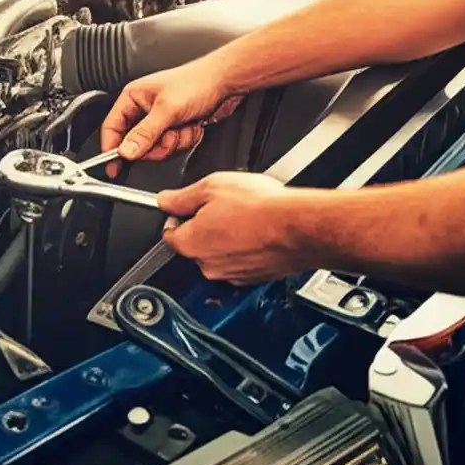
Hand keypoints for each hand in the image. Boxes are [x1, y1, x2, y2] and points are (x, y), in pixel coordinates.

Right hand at [99, 59, 241, 176]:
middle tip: (168, 134)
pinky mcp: (175, 128)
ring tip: (184, 125)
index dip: (111, 149)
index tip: (113, 167)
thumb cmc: (197, 82)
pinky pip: (172, 147)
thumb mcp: (166, 110)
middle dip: (157, 144)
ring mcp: (160, 120)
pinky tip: (192, 126)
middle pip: (136, 144)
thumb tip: (125, 152)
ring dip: (174, 142)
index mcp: (133, 97)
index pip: (112, 128)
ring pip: (156, 149)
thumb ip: (144, 134)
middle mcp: (144, 109)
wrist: (226, 82)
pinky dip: (185, 141)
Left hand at [156, 172, 313, 284]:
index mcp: (190, 244)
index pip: (170, 234)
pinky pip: (242, 262)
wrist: (298, 226)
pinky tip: (258, 232)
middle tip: (224, 208)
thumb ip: (181, 197)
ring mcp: (232, 275)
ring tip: (245, 218)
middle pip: (195, 245)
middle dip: (204, 227)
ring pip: (219, 255)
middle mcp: (208, 265)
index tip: (188, 207)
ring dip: (227, 239)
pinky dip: (246, 250)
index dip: (178, 217)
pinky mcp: (254, 278)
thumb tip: (165, 200)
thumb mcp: (211, 187)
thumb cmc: (259, 207)